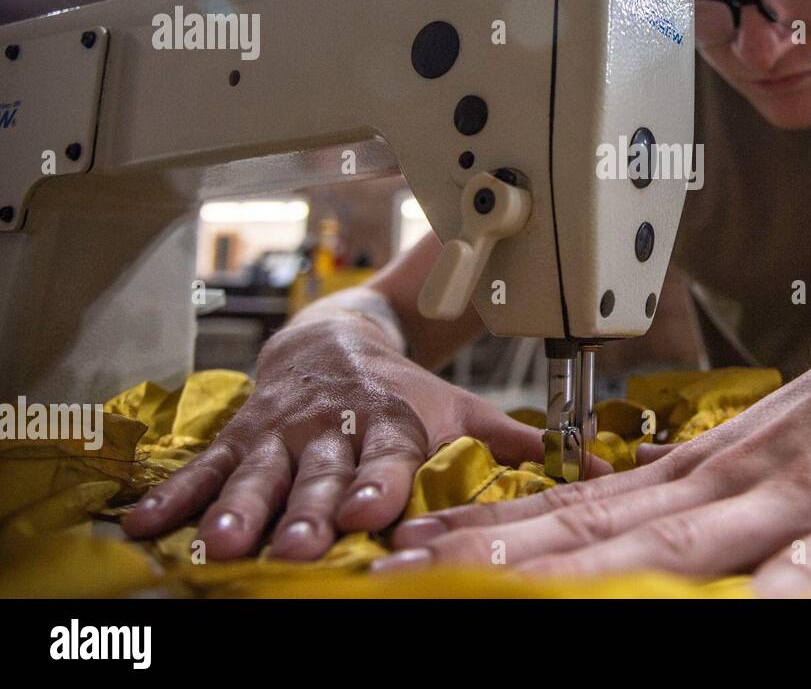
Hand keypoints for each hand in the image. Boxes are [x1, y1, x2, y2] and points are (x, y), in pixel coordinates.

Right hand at [121, 317, 549, 559]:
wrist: (338, 336)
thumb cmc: (406, 388)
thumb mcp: (461, 409)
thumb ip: (519, 442)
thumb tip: (594, 463)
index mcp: (388, 424)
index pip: (384, 456)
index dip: (378, 482)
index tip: (371, 509)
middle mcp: (332, 430)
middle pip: (318, 474)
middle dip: (308, 508)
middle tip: (299, 543)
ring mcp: (281, 433)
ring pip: (258, 473)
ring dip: (239, 508)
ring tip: (222, 542)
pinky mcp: (243, 435)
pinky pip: (206, 466)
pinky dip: (178, 494)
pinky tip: (148, 525)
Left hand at [378, 297, 810, 595]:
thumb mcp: (757, 444)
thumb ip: (689, 479)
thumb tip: (618, 496)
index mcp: (703, 469)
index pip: (580, 504)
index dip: (496, 529)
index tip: (417, 545)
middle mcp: (729, 480)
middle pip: (600, 527)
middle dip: (500, 554)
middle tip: (404, 570)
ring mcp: (794, 497)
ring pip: (674, 545)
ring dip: (583, 572)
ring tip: (495, 590)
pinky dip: (769, 595)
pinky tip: (736, 617)